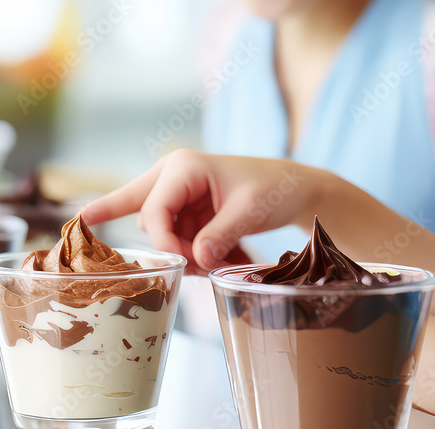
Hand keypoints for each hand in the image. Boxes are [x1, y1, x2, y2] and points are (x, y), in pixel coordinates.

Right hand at [79, 150, 316, 269]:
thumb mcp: (249, 211)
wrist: (293, 190)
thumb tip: (197, 260)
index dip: (164, 242)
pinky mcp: (189, 214)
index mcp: (183, 167)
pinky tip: (224, 262)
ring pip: (162, 234)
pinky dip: (196, 255)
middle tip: (174, 268)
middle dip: (160, 244)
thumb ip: (220, 236)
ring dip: (184, 254)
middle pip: (141, 213)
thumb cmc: (274, 188)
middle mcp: (173, 177)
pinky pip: (179, 240)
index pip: (154, 210)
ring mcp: (179, 196)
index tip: (188, 265)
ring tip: (218, 265)